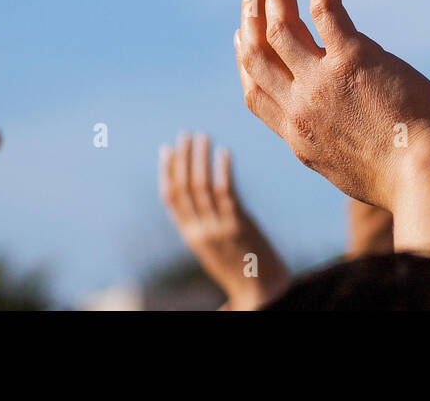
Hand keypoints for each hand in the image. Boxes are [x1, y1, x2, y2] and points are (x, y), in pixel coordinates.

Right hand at [158, 133, 289, 309]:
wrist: (261, 294)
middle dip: (182, 158)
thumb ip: (205, 229)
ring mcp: (218, 227)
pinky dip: (223, 170)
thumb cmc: (242, 272)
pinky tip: (224, 152)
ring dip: (200, 157)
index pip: (170, 198)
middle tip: (184, 134)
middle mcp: (199, 231)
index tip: (167, 150)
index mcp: (190, 236)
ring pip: (202, 185)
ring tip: (202, 136)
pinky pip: (226, 192)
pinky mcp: (239, 225)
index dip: (167, 172)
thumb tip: (201, 207)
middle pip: (184, 187)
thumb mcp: (215, 250)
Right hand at [235, 0, 429, 252]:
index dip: (245, 59)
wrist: (426, 179)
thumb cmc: (410, 180)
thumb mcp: (356, 171)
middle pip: (258, 54)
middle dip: (250, 15)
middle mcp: (301, 108)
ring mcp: (322, 82)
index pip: (255, 93)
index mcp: (300, 138)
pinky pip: (326, 9)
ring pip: (282, 26)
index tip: (241, 34)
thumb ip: (342, 147)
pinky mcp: (353, 59)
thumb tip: (356, 135)